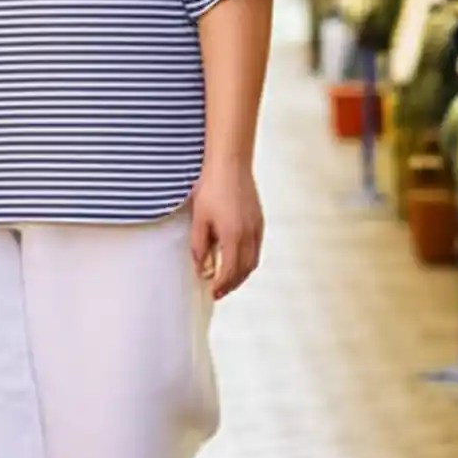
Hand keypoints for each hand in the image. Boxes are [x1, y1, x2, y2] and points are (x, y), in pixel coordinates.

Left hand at [190, 165, 263, 299]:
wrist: (230, 164)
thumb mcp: (199, 219)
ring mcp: (257, 227)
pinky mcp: (259, 220)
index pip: (230, 271)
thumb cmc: (211, 188)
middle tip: (219, 290)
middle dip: (232, 283)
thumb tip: (200, 268)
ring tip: (228, 278)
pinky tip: (237, 258)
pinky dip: (248, 259)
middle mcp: (249, 235)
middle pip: (245, 269)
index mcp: (233, 236)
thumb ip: (199, 246)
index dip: (222, 285)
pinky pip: (256, 247)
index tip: (213, 292)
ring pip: (253, 260)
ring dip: (242, 273)